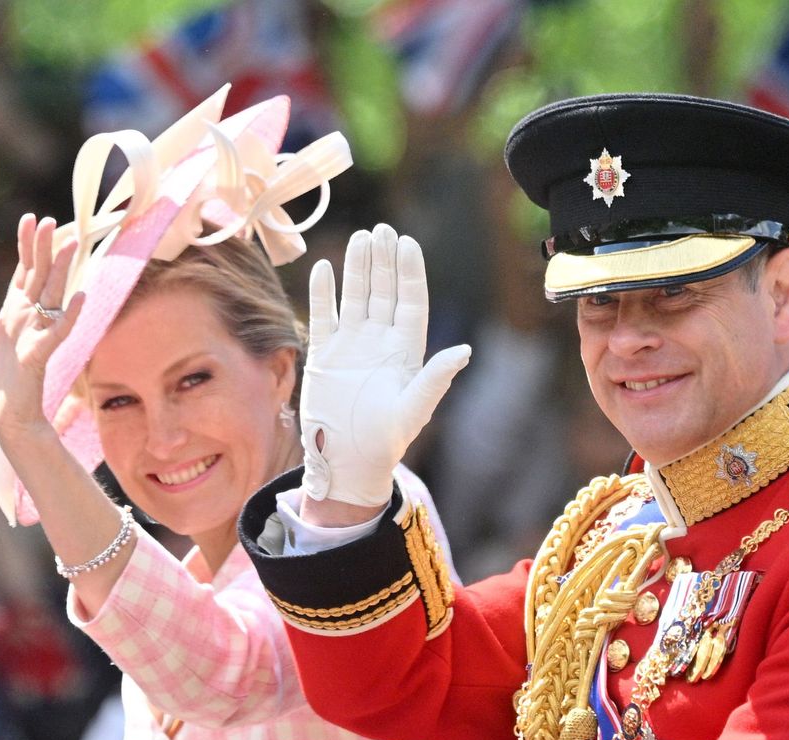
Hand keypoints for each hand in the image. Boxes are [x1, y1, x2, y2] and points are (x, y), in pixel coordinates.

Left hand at [0, 214, 83, 437]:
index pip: (23, 271)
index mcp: (15, 311)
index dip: (26, 246)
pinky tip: (79, 296)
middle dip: (45, 249)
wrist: (7, 413)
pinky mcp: (40, 355)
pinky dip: (69, 315)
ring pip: (52, 296)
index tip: (31, 218)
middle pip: (40, 277)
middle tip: (53, 221)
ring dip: (62, 271)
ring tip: (70, 245)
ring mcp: (38, 334)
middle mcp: (30, 318)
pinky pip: (58, 332)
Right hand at [300, 222, 469, 506]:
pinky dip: (323, 292)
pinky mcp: (324, 354)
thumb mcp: (414, 409)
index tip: (408, 244)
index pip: (410, 303)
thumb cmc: (386, 440)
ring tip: (361, 238)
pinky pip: (324, 315)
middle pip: (384, 292)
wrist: (347, 459)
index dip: (410, 273)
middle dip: (384, 261)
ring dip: (357, 268)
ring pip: (355, 296)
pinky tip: (323, 267)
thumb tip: (465, 351)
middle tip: (383, 230)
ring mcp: (351, 345)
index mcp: (406, 351)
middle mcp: (380, 342)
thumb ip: (435, 378)